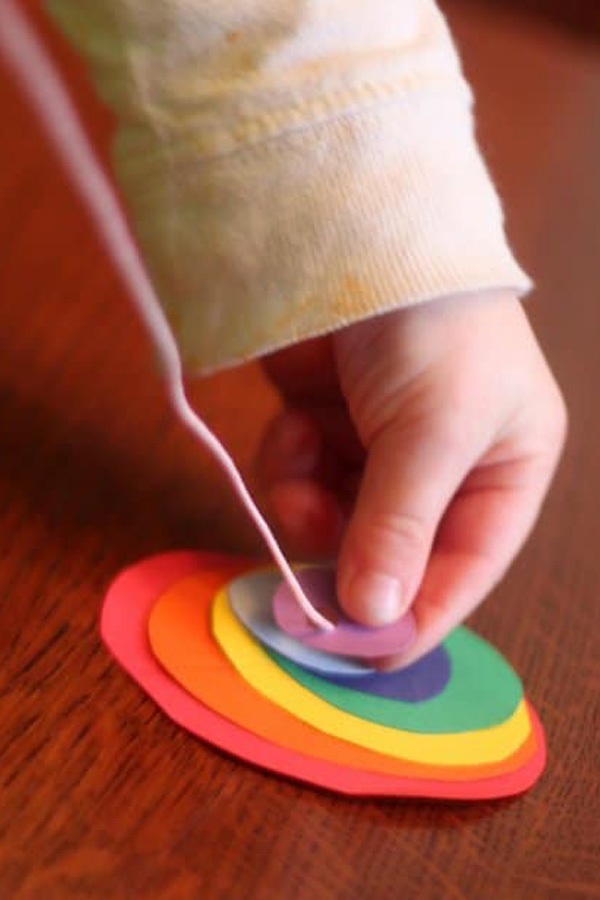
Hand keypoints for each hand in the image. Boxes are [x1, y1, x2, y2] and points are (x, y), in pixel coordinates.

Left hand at [256, 291, 565, 666]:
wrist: (354, 228)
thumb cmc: (428, 326)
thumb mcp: (431, 431)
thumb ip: (400, 528)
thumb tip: (373, 617)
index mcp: (504, 469)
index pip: (466, 567)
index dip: (418, 615)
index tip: (366, 657)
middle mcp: (446, 467)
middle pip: (393, 554)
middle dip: (348, 561)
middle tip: (304, 584)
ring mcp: (379, 448)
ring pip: (336, 524)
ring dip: (309, 507)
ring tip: (302, 459)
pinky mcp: (325, 427)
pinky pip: (300, 482)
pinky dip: (288, 467)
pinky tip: (291, 427)